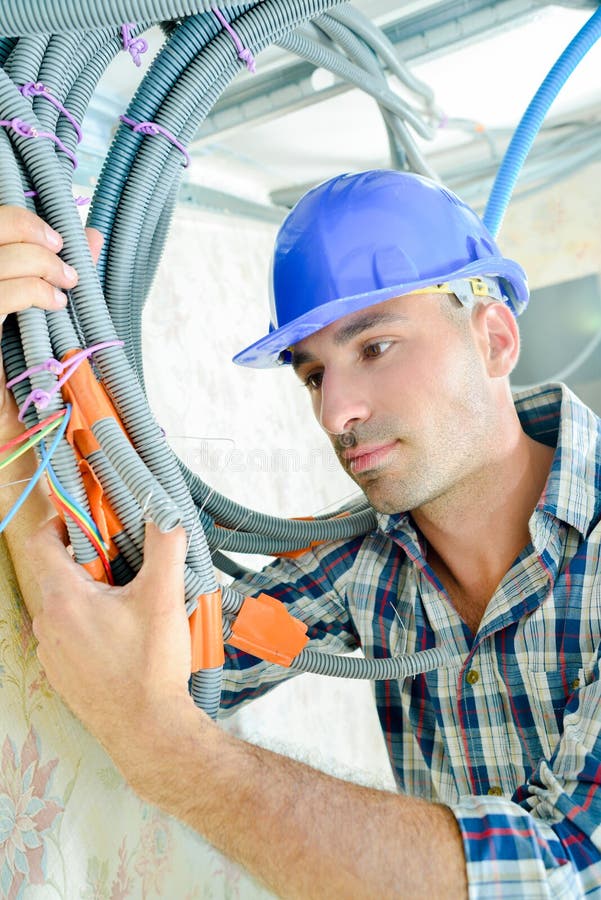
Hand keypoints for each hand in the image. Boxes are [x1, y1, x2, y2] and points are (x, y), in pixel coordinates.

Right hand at [0, 205, 102, 422]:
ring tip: (65, 283)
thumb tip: (93, 235)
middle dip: (28, 231)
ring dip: (39, 262)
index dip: (19, 219)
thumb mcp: (43, 312)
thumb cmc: (23, 369)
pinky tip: (55, 303)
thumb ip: (59, 271)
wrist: (6, 426)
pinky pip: (3, 294)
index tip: (55, 237)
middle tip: (61, 251)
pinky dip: (34, 290)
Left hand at [30, 518, 195, 772]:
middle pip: (60, 574)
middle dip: (92, 564)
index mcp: (64, 599)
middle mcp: (48, 624)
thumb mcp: (164, 597)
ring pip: (67, 607)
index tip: (88, 520)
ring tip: (133, 608)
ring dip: (94, 597)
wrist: (147, 730)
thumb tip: (166, 515)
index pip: (42, 543)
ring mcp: (52, 652)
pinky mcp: (62, 674)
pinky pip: (71, 636)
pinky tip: (126, 639)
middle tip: (129, 568)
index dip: (63, 523)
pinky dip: (92, 627)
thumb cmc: (150, 666)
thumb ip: (165, 546)